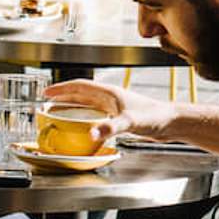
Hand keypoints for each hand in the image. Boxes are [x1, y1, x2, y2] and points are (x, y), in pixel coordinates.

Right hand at [45, 77, 172, 138]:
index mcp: (109, 93)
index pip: (80, 86)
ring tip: (59, 111)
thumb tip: (93, 133)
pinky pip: (95, 113)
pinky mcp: (119, 115)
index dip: (62, 88)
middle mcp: (110, 97)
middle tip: (47, 100)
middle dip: (63, 95)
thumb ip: (111, 127)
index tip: (47, 92)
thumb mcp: (130, 122)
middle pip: (81, 93)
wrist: (171, 122)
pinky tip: (84, 125)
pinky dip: (84, 117)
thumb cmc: (155, 117)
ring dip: (72, 105)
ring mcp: (115, 106)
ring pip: (87, 102)